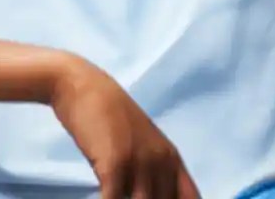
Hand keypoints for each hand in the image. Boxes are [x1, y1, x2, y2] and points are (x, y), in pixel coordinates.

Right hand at [50, 56, 199, 198]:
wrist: (82, 87)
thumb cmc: (108, 117)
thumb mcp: (140, 144)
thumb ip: (152, 172)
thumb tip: (153, 194)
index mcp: (171, 158)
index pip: (191, 197)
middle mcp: (161, 161)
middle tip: (130, 197)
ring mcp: (140, 162)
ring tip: (116, 196)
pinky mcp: (115, 165)